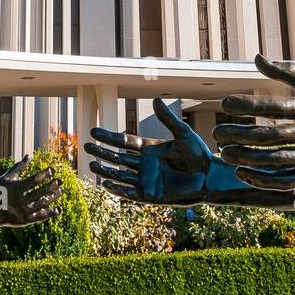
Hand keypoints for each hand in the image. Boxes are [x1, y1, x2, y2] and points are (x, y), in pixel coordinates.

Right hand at [0, 159, 60, 226]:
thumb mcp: (7, 177)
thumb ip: (19, 167)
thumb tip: (29, 156)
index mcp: (17, 188)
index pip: (35, 179)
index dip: (45, 174)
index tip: (53, 170)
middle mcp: (22, 200)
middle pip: (41, 191)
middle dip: (52, 185)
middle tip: (61, 180)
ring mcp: (24, 211)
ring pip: (43, 203)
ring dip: (53, 197)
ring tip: (60, 191)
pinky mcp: (26, 221)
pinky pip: (41, 216)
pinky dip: (50, 213)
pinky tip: (58, 209)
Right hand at [85, 98, 214, 203]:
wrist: (209, 177)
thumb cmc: (199, 154)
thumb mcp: (182, 133)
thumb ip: (167, 119)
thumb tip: (155, 99)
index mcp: (150, 149)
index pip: (124, 142)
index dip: (109, 137)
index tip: (94, 131)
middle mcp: (145, 165)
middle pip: (118, 158)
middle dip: (102, 152)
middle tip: (85, 146)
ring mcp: (147, 180)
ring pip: (120, 175)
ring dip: (106, 170)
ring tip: (91, 164)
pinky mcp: (151, 196)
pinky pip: (130, 193)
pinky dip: (118, 189)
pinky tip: (107, 184)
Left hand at [213, 54, 294, 189]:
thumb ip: (287, 72)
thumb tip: (256, 58)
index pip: (278, 106)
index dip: (250, 105)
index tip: (225, 103)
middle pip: (273, 135)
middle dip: (241, 134)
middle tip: (217, 133)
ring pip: (276, 160)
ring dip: (246, 158)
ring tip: (224, 153)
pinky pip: (286, 181)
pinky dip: (261, 179)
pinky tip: (241, 172)